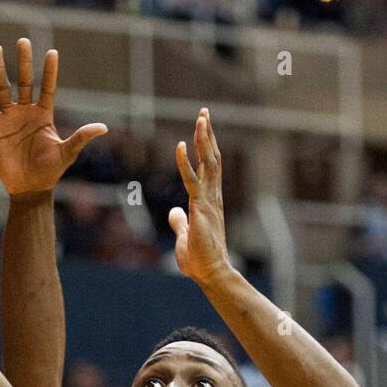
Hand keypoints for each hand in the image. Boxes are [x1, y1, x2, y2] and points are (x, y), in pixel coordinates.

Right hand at [0, 38, 105, 196]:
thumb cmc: (50, 171)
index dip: (50, 71)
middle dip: (23, 61)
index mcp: (44, 115)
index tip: (52, 52)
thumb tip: (103, 128)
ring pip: (3, 87)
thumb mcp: (66, 153)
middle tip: (22, 40)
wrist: (28, 188)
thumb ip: (81, 137)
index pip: (47, 87)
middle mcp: (26, 111)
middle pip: (24, 81)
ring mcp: (9, 117)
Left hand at [169, 108, 231, 283]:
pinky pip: (191, 180)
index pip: (209, 167)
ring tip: (201, 118)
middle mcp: (212, 196)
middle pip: (212, 159)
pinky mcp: (200, 209)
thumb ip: (180, 222)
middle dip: (207, 134)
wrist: (210, 274)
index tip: (203, 126)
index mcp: (209, 200)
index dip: (206, 145)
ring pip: (208, 164)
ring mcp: (208, 201)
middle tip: (204, 112)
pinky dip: (185, 162)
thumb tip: (174, 212)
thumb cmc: (200, 260)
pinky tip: (180, 145)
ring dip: (203, 140)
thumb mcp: (185, 236)